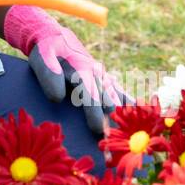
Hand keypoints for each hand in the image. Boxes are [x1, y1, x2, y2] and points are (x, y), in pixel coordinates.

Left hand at [4, 4, 133, 136]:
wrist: (58, 38)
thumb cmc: (47, 50)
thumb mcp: (42, 57)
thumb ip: (48, 74)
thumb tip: (58, 97)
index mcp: (82, 71)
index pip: (90, 94)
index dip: (94, 112)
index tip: (98, 129)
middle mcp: (98, 76)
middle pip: (109, 103)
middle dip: (113, 124)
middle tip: (114, 146)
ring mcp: (105, 79)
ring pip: (120, 100)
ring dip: (126, 119)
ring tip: (132, 140)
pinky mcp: (107, 83)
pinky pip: (123, 95)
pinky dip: (132, 107)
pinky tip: (143, 120)